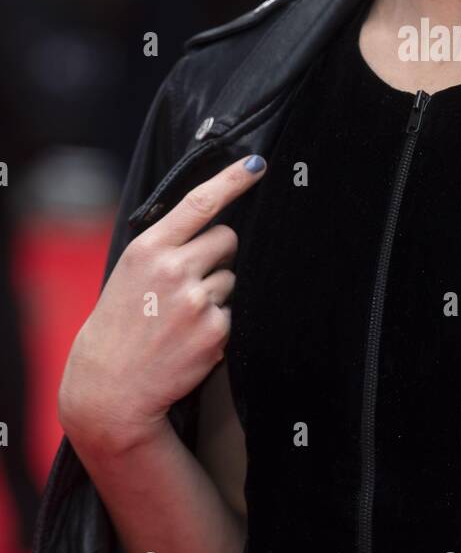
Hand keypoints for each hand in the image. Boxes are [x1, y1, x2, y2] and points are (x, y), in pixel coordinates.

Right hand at [58, 154, 266, 458]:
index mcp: (149, 249)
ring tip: (180, 316)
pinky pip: (233, 310)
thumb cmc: (121, 324)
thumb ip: (168, 244)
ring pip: (232, 277)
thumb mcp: (131, 272)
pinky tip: (189, 338)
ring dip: (216, 292)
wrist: (111, 387)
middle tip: (190, 278)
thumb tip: (214, 220)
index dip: (233, 179)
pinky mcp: (216, 330)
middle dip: (219, 253)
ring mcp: (196, 301)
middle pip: (228, 238)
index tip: (258, 165)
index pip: (200, 203)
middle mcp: (174, 269)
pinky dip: (217, 322)